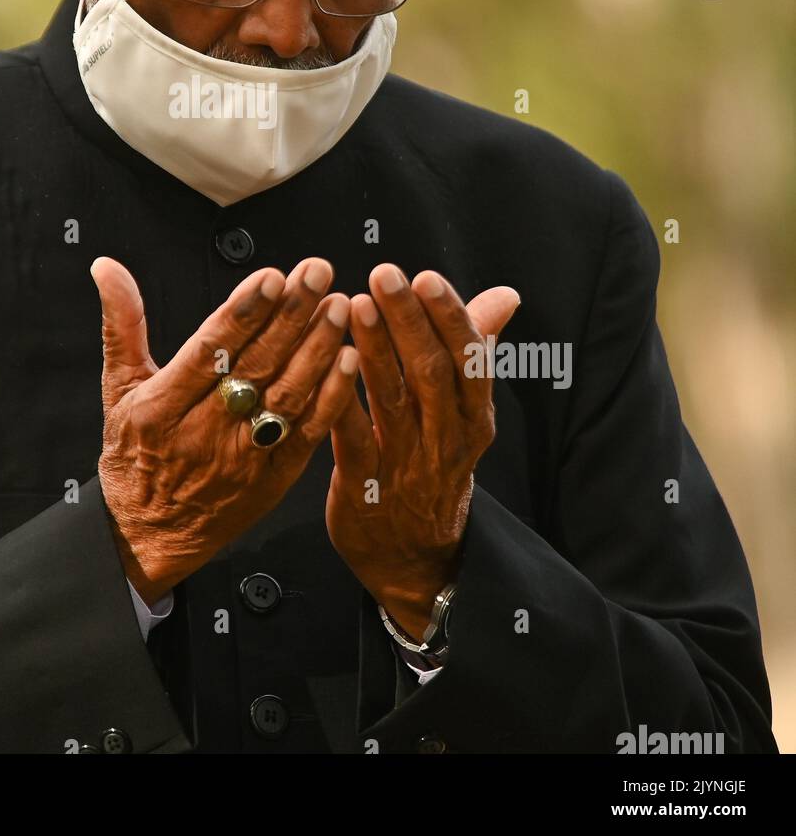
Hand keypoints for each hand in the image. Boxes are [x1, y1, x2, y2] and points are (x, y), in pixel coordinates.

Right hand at [92, 255, 359, 603]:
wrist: (146, 537)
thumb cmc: (133, 455)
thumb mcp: (117, 388)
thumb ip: (122, 324)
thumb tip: (107, 267)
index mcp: (160, 408)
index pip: (208, 351)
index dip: (242, 313)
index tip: (271, 277)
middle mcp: (203, 433)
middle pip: (255, 366)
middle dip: (290, 315)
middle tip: (317, 273)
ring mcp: (242, 459)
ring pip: (286, 396)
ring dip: (317, 348)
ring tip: (338, 306)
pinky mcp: (272, 478)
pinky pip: (307, 434)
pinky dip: (331, 397)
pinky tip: (350, 361)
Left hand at [326, 265, 519, 632]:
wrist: (415, 561)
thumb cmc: (435, 469)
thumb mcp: (465, 415)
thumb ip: (475, 351)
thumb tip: (505, 296)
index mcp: (473, 418)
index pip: (468, 361)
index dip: (449, 318)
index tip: (427, 278)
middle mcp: (445, 440)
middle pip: (431, 373)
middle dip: (408, 320)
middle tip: (385, 275)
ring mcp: (405, 465)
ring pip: (393, 400)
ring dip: (375, 349)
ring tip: (354, 304)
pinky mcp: (364, 486)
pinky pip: (353, 439)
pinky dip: (343, 401)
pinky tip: (330, 366)